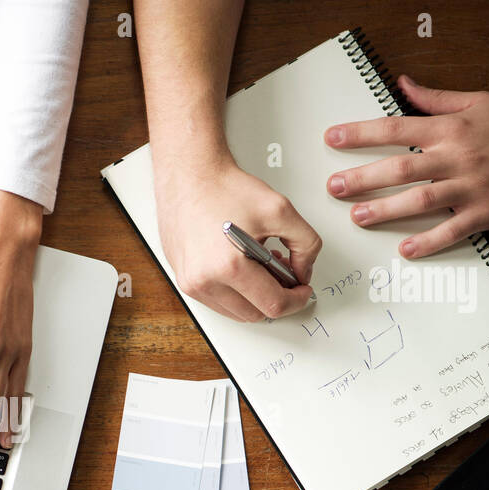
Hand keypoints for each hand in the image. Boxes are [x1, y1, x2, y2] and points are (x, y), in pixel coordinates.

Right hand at [153, 155, 319, 321]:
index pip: (272, 305)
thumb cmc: (225, 189)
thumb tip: (304, 271)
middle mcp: (204, 281)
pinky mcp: (182, 280)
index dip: (295, 301)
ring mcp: (190, 283)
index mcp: (228, 267)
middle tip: (284, 275)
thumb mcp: (280, 210)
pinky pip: (217, 301)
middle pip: (254, 314)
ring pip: (235, 312)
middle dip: (275, 298)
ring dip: (254, 297)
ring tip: (261, 268)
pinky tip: (241, 267)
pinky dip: (235, 291)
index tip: (302, 291)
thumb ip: (305, 244)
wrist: (189, 176)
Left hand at [325, 76, 488, 258]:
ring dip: (385, 210)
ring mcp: (471, 187)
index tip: (332, 138)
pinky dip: (429, 242)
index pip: (396, 128)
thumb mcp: (479, 101)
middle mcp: (458, 157)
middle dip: (362, 178)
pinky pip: (452, 230)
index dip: (361, 134)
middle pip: (400, 168)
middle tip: (333, 187)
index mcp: (452, 129)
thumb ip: (435, 98)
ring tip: (357, 217)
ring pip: (420, 200)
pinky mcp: (487, 212)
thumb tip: (402, 83)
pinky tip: (405, 250)